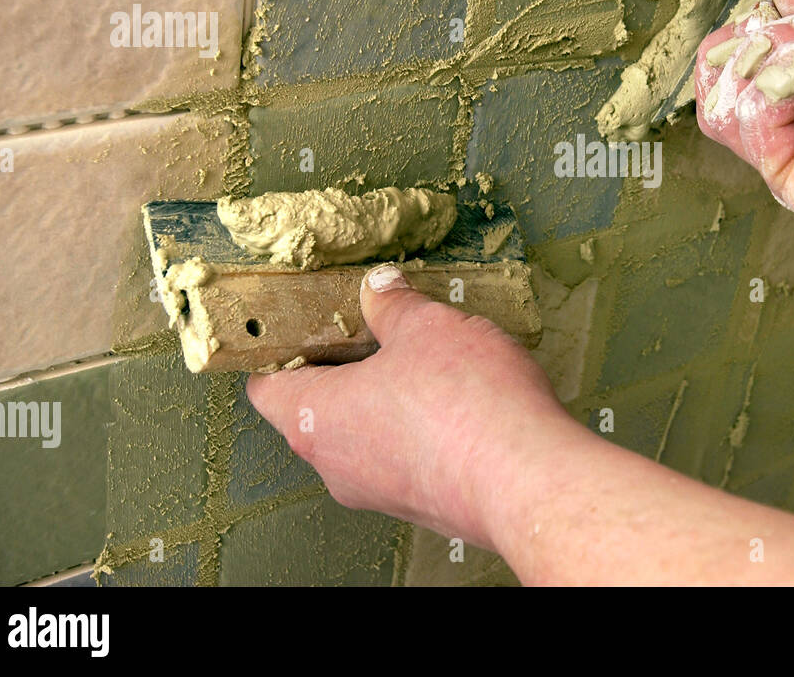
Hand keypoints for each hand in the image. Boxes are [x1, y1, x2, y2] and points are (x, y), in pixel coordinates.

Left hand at [247, 264, 570, 548]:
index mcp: (316, 417)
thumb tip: (381, 291)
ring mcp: (378, 491)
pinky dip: (420, 430)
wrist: (526, 478)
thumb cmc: (467, 409)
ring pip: (364, 436)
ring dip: (388, 401)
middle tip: (379, 332)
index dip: (280, 350)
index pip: (266, 385)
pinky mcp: (421, 503)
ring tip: (429, 363)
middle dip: (346, 369)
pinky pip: (404, 457)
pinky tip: (457, 401)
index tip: (301, 326)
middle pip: (317, 409)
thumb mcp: (427, 327)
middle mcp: (336, 464)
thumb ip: (393, 305)